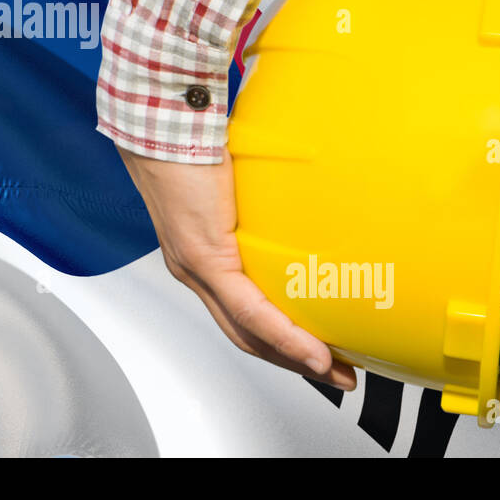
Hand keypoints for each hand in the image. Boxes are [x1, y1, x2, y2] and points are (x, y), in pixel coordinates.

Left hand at [118, 145, 356, 389]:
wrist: (164, 125)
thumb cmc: (190, 142)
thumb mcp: (234, 182)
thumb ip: (260, 198)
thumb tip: (302, 188)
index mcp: (201, 257)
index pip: (240, 316)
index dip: (278, 341)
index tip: (315, 353)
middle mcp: (195, 272)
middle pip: (245, 336)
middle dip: (292, 362)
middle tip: (335, 373)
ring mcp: (197, 268)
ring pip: (248, 333)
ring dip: (295, 359)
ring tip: (333, 371)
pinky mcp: (205, 257)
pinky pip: (249, 309)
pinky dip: (284, 336)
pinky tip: (313, 352)